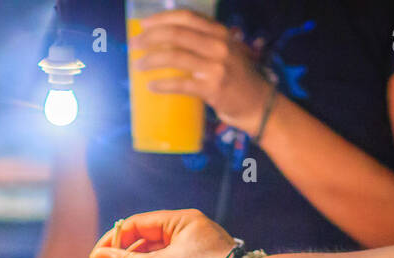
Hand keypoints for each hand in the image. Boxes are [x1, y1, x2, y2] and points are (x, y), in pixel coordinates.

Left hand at [132, 9, 272, 134]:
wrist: (259, 104)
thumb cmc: (238, 79)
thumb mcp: (227, 52)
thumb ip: (206, 44)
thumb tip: (169, 42)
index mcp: (220, 33)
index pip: (187, 17)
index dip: (162, 19)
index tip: (143, 25)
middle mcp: (219, 45)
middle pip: (177, 34)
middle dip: (150, 38)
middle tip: (133, 45)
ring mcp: (216, 66)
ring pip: (175, 56)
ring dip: (151, 60)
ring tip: (138, 66)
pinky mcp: (213, 88)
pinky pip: (181, 84)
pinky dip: (162, 84)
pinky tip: (151, 86)